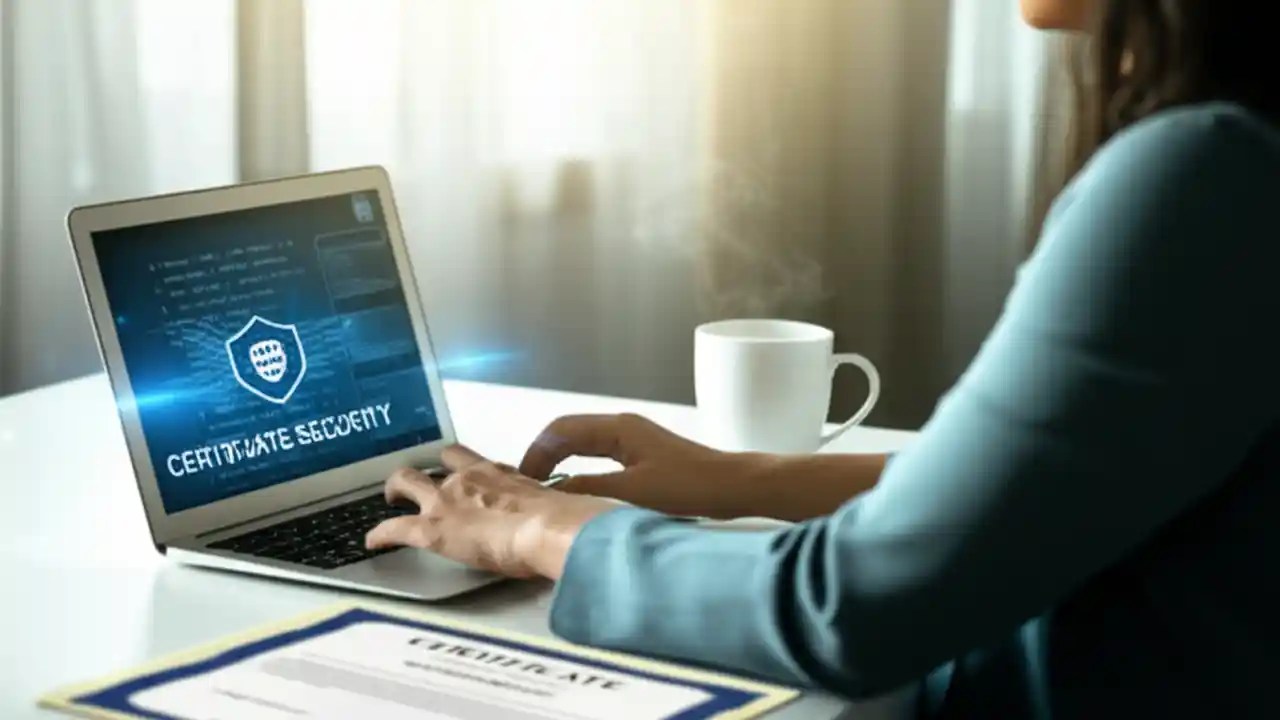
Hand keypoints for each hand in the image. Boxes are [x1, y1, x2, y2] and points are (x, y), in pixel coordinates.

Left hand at [364, 446, 616, 578]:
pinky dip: (379, 534)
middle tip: (414, 484)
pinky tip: (371, 541)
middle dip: (423, 470)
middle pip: (436, 462)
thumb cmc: (562, 521)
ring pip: (406, 481)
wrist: (549, 529)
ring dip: (395, 490)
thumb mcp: (554, 506)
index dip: (459, 467)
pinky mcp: (431, 528)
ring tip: (387, 502)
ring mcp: (446, 500)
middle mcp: (468, 478)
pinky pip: (394, 529)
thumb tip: (569, 521)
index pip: (471, 461)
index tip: (458, 474)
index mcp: (498, 473)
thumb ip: (547, 509)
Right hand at [519, 414, 769, 518]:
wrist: (732, 487)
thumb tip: (553, 491)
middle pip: (568, 431)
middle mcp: (621, 426)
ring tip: (544, 489)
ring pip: (582, 441)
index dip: (536, 454)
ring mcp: (632, 438)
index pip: (560, 431)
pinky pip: (597, 452)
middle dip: (543, 455)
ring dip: (559, 460)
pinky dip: (578, 466)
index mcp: (616, 428)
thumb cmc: (686, 488)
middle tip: (526, 487)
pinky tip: (575, 487)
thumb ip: (589, 488)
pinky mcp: (641, 453)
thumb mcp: (632, 493)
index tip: (522, 483)